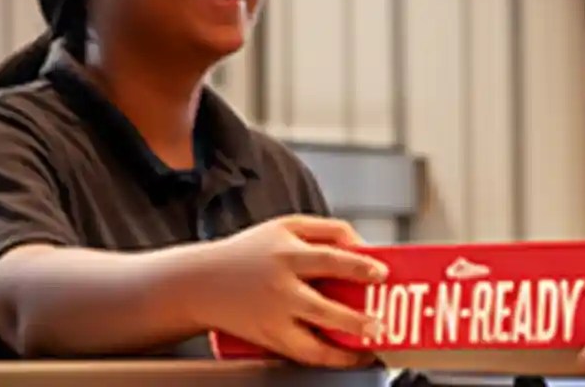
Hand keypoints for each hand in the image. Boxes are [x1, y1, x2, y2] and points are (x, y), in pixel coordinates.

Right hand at [196, 215, 388, 367]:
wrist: (202, 282)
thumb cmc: (250, 251)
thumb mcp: (287, 225)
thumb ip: (329, 229)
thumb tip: (365, 247)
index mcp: (286, 253)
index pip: (329, 259)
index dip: (359, 266)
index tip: (382, 273)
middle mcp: (279, 288)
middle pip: (321, 307)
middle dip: (354, 319)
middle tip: (379, 323)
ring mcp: (272, 318)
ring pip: (311, 342)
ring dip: (345, 348)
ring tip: (370, 346)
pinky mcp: (268, 338)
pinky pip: (303, 354)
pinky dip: (329, 359)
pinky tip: (350, 356)